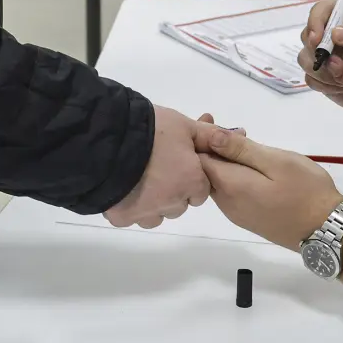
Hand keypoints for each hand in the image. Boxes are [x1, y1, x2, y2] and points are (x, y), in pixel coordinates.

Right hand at [104, 106, 215, 227]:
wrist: (108, 138)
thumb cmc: (151, 129)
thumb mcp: (183, 125)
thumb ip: (207, 135)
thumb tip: (234, 136)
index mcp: (191, 182)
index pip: (200, 191)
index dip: (190, 177)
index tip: (176, 163)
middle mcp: (172, 203)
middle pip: (178, 205)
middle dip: (172, 191)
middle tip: (155, 167)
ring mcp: (146, 213)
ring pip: (156, 216)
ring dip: (152, 203)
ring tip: (137, 179)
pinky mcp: (122, 217)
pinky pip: (131, 217)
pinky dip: (129, 206)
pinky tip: (122, 188)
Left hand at [197, 125, 342, 251]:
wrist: (326, 231)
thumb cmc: (306, 191)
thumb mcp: (277, 162)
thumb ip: (242, 150)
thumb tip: (211, 136)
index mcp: (230, 186)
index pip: (198, 160)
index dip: (200, 138)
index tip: (211, 117)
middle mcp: (227, 203)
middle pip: (206, 171)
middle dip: (211, 146)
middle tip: (228, 125)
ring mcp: (237, 213)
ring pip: (219, 181)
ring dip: (225, 159)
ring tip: (243, 139)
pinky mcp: (249, 218)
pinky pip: (231, 191)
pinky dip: (233, 173)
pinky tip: (250, 163)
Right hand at [299, 0, 342, 138]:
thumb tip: (335, 32)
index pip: (322, 10)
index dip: (315, 22)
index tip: (318, 41)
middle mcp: (335, 33)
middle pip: (308, 35)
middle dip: (320, 54)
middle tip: (340, 68)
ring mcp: (328, 56)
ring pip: (304, 57)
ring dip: (323, 72)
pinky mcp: (324, 76)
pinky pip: (310, 77)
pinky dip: (325, 85)